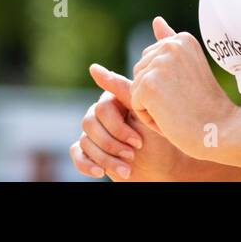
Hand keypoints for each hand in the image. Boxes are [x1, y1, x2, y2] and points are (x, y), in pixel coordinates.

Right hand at [68, 64, 185, 180]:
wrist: (164, 170)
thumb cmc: (159, 140)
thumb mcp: (144, 113)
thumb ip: (121, 88)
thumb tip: (92, 68)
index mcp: (113, 100)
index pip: (102, 109)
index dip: (118, 128)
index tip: (138, 142)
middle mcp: (100, 114)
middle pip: (88, 124)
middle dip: (111, 144)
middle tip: (132, 155)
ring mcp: (94, 134)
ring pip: (84, 141)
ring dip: (106, 159)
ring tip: (127, 169)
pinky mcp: (90, 152)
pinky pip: (76, 154)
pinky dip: (86, 165)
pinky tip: (100, 173)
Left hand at [130, 16, 238, 155]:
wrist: (221, 131)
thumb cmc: (207, 105)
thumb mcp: (190, 67)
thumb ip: (171, 43)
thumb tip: (156, 20)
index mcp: (182, 39)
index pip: (153, 59)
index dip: (168, 83)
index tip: (191, 91)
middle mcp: (170, 46)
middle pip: (141, 71)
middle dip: (157, 93)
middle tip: (185, 103)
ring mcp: (159, 64)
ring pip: (137, 87)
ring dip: (152, 105)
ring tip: (179, 110)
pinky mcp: (148, 84)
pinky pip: (135, 103)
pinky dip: (149, 117)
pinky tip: (171, 119)